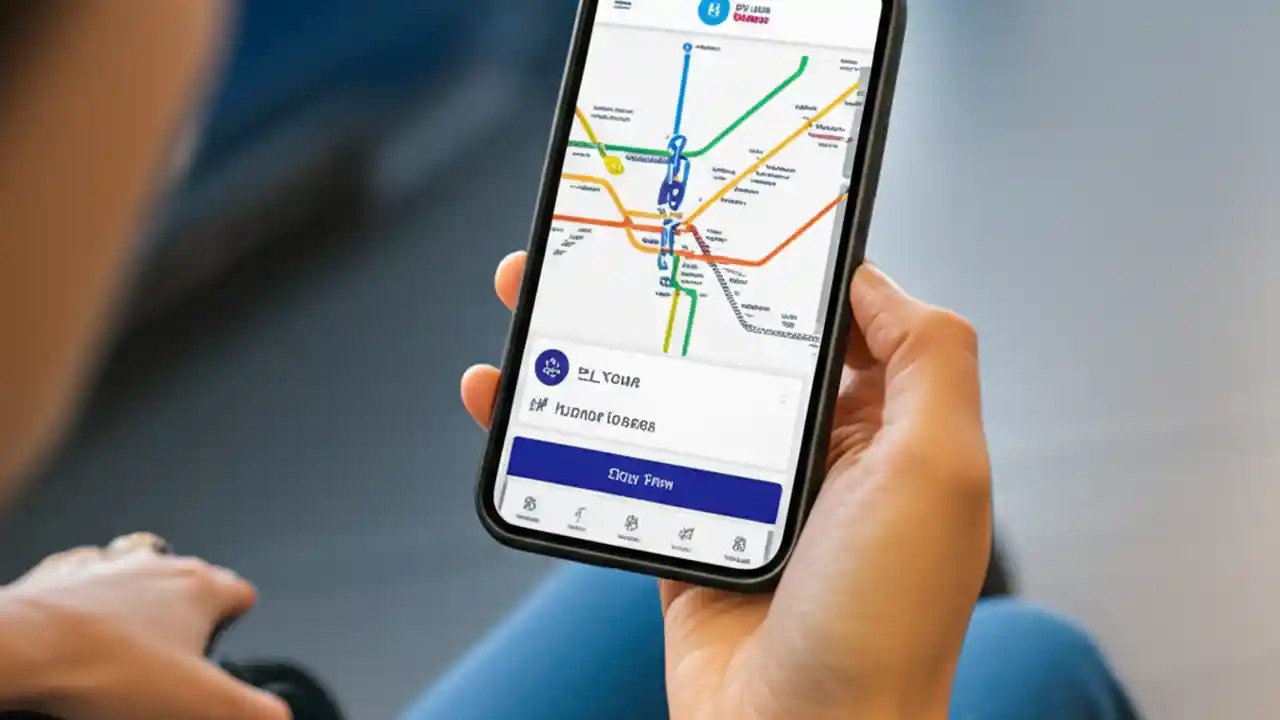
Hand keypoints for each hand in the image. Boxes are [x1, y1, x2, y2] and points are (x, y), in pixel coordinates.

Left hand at [0, 533, 289, 719]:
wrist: (22, 650)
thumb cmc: (109, 669)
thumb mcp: (204, 705)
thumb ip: (257, 710)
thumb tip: (279, 717)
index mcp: (200, 588)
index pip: (240, 592)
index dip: (240, 617)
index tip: (231, 635)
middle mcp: (156, 567)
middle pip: (189, 576)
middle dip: (188, 605)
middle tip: (179, 648)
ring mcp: (103, 567)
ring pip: (134, 568)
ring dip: (135, 594)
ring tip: (130, 634)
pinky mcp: (55, 577)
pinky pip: (78, 578)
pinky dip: (81, 599)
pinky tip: (75, 631)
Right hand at [462, 253, 991, 719]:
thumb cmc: (880, 624)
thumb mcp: (938, 468)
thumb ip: (930, 358)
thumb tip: (876, 278)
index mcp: (883, 432)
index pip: (832, 321)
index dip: (780, 267)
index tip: (725, 220)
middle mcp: (814, 459)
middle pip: (731, 347)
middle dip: (665, 290)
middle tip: (608, 246)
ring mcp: (740, 495)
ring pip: (664, 394)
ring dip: (597, 343)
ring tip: (537, 296)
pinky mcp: (678, 532)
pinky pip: (615, 460)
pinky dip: (559, 426)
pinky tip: (511, 393)